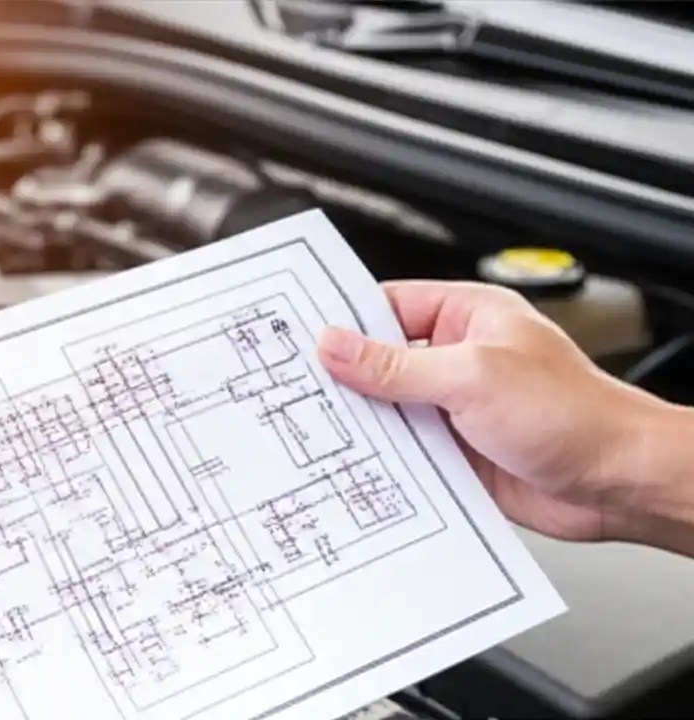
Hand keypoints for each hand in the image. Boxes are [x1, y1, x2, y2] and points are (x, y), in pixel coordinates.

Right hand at [316, 280, 673, 543]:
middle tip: (302, 388)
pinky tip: (362, 465)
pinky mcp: (457, 452)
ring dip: (366, 423)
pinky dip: (385, 460)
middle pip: (381, 362)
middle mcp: (459, 358)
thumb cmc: (575, 414)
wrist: (619, 483)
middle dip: (347, 378)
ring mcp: (456, 407)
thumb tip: (337, 346)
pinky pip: (406, 452)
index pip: (387, 306)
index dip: (344, 322)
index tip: (303, 337)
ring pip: (389, 410)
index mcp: (468, 317)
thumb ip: (396, 365)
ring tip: (324, 430)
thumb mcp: (472, 376)